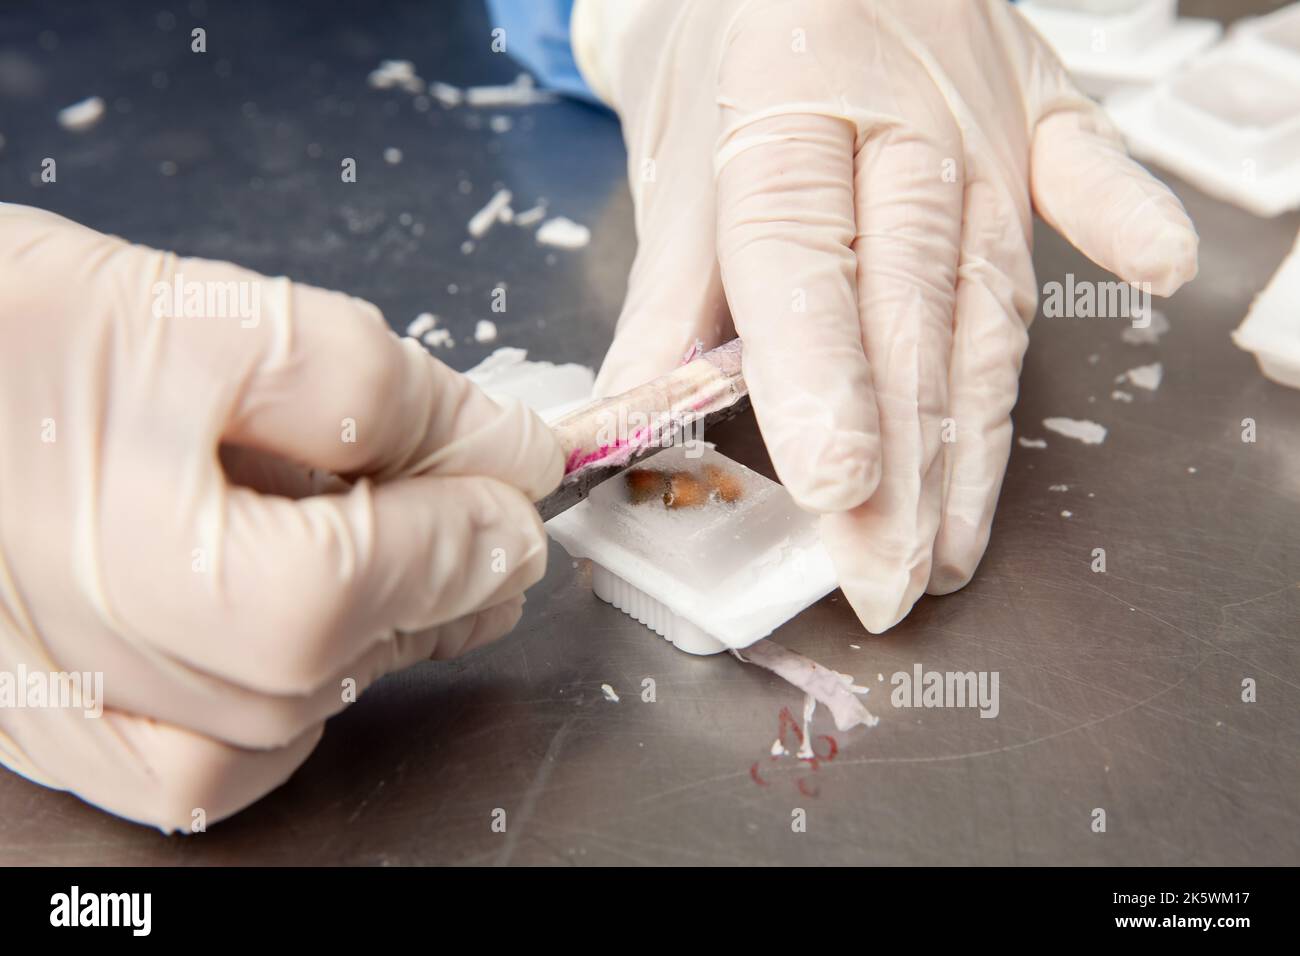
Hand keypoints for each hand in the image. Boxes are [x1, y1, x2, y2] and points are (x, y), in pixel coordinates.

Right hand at [0, 205, 562, 829]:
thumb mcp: (210, 313)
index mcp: (141, 532)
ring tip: (420, 557)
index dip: (469, 516)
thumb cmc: (17, 337)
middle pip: (342, 647)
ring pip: (301, 710)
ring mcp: (78, 711)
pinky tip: (313, 638)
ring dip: (388, 630)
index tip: (522, 473)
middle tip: (493, 519)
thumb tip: (509, 450)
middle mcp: (106, 648)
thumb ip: (377, 386)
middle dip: (448, 573)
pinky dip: (299, 704)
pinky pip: (225, 764)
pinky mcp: (66, 741)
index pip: (367, 568)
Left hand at [575, 0, 1197, 631]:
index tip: (836, 488)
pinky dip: (1124, 217)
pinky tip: (1162, 271)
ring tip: (955, 542)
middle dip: (904, 460)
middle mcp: (894, 120)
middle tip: (889, 575)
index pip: (801, 263)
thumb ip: (665, 305)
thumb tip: (627, 427)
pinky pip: (1087, 165)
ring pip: (987, 293)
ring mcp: (980, 115)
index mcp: (781, 113)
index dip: (820, 381)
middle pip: (907, 308)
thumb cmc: (721, 68)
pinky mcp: (1037, 108)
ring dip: (977, 432)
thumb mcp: (673, 176)